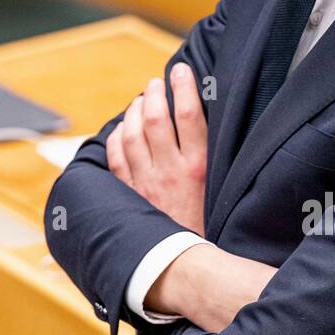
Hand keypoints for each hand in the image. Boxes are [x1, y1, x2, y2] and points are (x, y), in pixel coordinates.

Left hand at [107, 61, 206, 235]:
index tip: (181, 70)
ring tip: (141, 99)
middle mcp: (170, 171)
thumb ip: (210, 157)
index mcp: (199, 167)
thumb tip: (201, 120)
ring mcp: (146, 182)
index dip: (183, 86)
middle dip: (154, 93)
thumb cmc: (208, 226)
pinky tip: (123, 128)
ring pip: (132, 133)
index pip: (189, 114)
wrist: (184, 264)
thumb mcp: (219, 189)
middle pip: (156, 118)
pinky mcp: (129, 193)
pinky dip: (117, 136)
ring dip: (135, 110)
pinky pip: (115, 156)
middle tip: (156, 83)